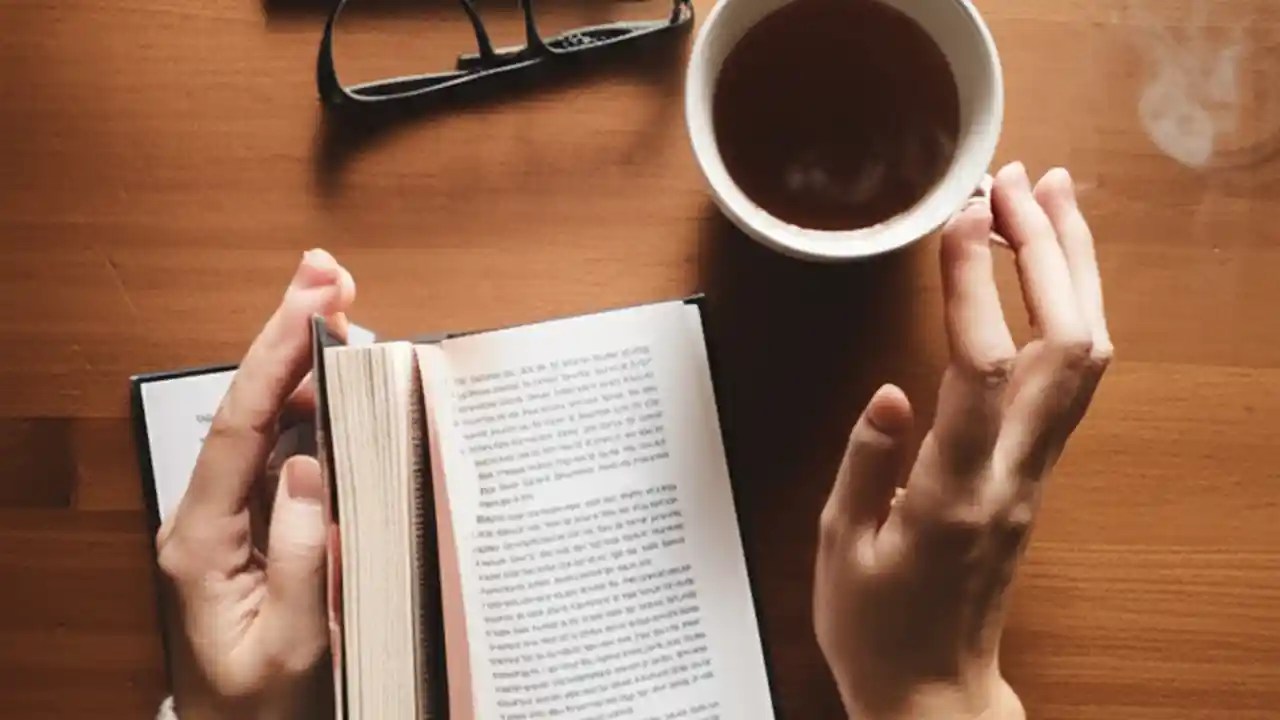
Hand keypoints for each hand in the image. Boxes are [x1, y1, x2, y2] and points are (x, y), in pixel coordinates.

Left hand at [156, 250, 355, 719]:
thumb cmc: (265, 705)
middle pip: (247, 407)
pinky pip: (283, 453)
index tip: (310, 301)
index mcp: (200, 543)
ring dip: (301, 362)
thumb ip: (301, 558)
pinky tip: (335, 378)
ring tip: (338, 308)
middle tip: (324, 273)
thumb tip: (309, 465)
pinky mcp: (259, 526)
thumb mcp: (294, 646)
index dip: (274, 356)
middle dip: (284, 334)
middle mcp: (208, 517)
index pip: (239, 429)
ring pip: (267, 422)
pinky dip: (312, 405)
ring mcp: (233, 518)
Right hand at [814, 163, 1112, 719]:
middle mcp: (1013, 475)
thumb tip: (889, 393)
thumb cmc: (878, 628)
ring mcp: (1035, 472)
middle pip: (1065, 345)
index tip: (963, 213)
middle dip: (1048, 250)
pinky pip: (1071, 378)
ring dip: (1073, 270)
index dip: (977, 282)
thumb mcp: (843, 550)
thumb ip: (865, 466)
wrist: (935, 689)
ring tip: (1049, 199)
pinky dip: (1068, 308)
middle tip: (1018, 180)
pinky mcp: (1036, 471)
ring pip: (1084, 356)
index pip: (982, 368)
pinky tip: (1048, 272)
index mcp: (954, 493)